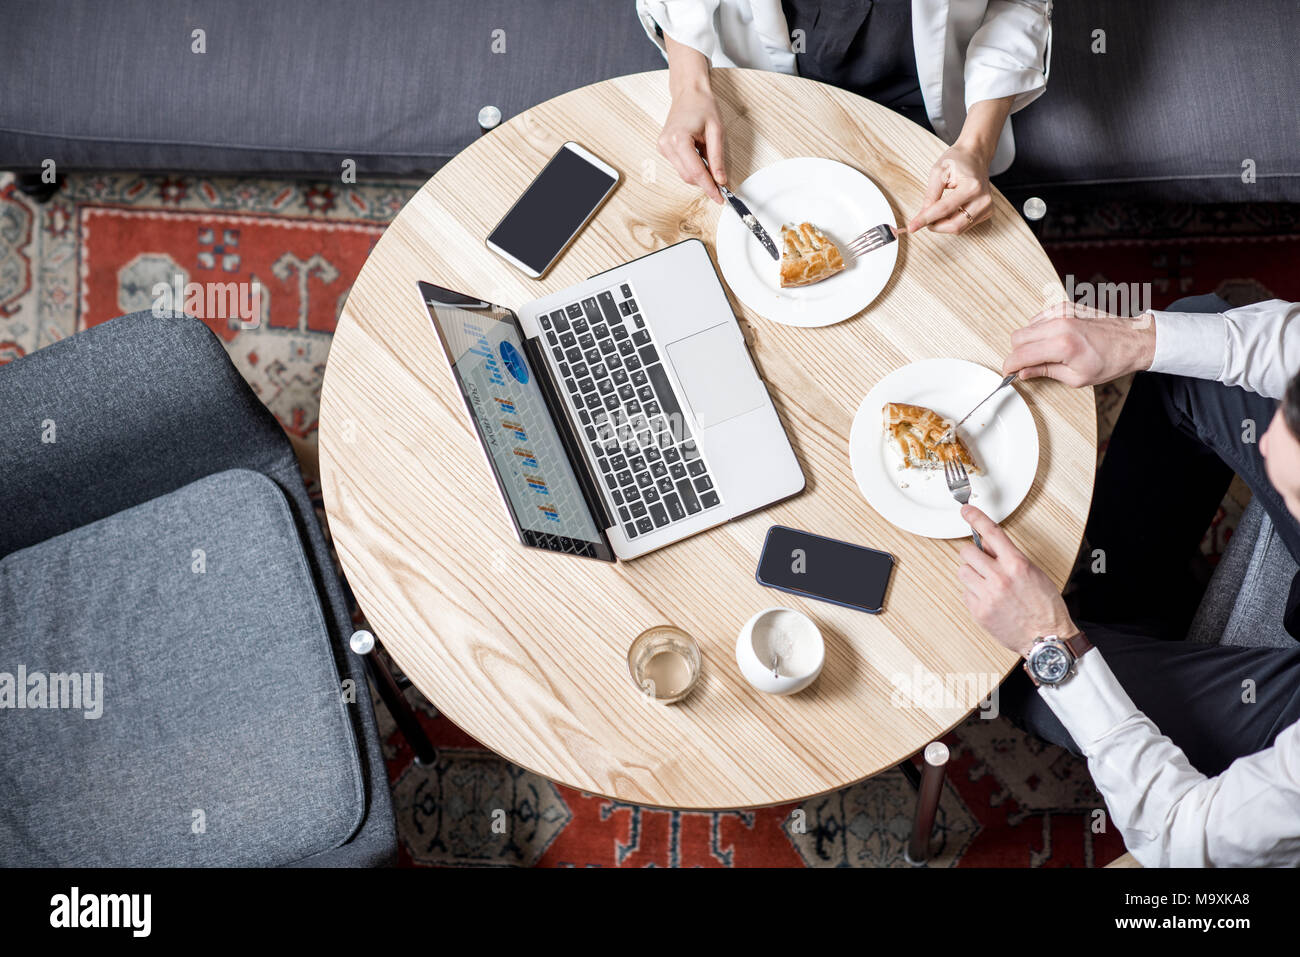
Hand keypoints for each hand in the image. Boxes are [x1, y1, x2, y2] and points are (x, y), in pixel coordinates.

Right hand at [658, 83, 726, 203]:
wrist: (689, 92)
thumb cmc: (703, 106)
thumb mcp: (717, 131)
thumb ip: (718, 158)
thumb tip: (721, 180)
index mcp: (679, 139)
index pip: (695, 172)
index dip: (709, 187)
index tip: (719, 198)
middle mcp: (667, 145)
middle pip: (688, 176)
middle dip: (705, 181)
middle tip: (721, 182)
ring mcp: (662, 147)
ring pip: (683, 173)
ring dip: (699, 172)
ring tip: (707, 154)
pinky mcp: (663, 148)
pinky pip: (680, 166)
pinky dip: (692, 165)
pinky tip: (698, 152)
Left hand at [906, 143, 991, 233]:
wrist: (975, 156)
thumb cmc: (957, 161)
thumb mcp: (938, 172)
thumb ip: (930, 195)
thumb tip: (923, 215)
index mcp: (972, 187)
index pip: (944, 209)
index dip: (926, 219)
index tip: (912, 227)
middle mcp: (983, 199)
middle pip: (954, 225)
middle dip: (935, 225)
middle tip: (923, 219)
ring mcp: (987, 207)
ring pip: (959, 229)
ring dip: (943, 225)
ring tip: (936, 211)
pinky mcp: (987, 212)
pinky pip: (965, 225)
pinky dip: (952, 222)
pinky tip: (949, 210)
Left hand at [956, 505, 1076, 657]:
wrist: (1046, 639)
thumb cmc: (1045, 607)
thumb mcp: (1033, 573)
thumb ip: (1009, 556)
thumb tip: (988, 543)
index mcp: (1016, 564)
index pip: (991, 533)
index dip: (976, 518)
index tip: (966, 511)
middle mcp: (999, 578)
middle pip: (967, 552)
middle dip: (973, 556)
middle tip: (981, 563)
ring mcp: (987, 595)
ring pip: (962, 572)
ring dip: (972, 574)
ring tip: (987, 584)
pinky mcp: (979, 612)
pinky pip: (965, 593)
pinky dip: (973, 594)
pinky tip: (988, 600)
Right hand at [1003, 302, 1156, 386]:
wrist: (1132, 341)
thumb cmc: (1110, 361)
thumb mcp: (1076, 377)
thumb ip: (1044, 372)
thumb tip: (1023, 373)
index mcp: (1063, 345)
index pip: (1020, 355)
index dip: (1010, 366)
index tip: (1009, 373)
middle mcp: (1060, 324)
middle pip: (1017, 337)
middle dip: (1018, 353)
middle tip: (1028, 365)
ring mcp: (1062, 312)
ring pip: (1026, 327)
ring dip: (1029, 342)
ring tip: (1046, 353)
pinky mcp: (1065, 306)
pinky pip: (1039, 318)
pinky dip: (1039, 331)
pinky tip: (1053, 340)